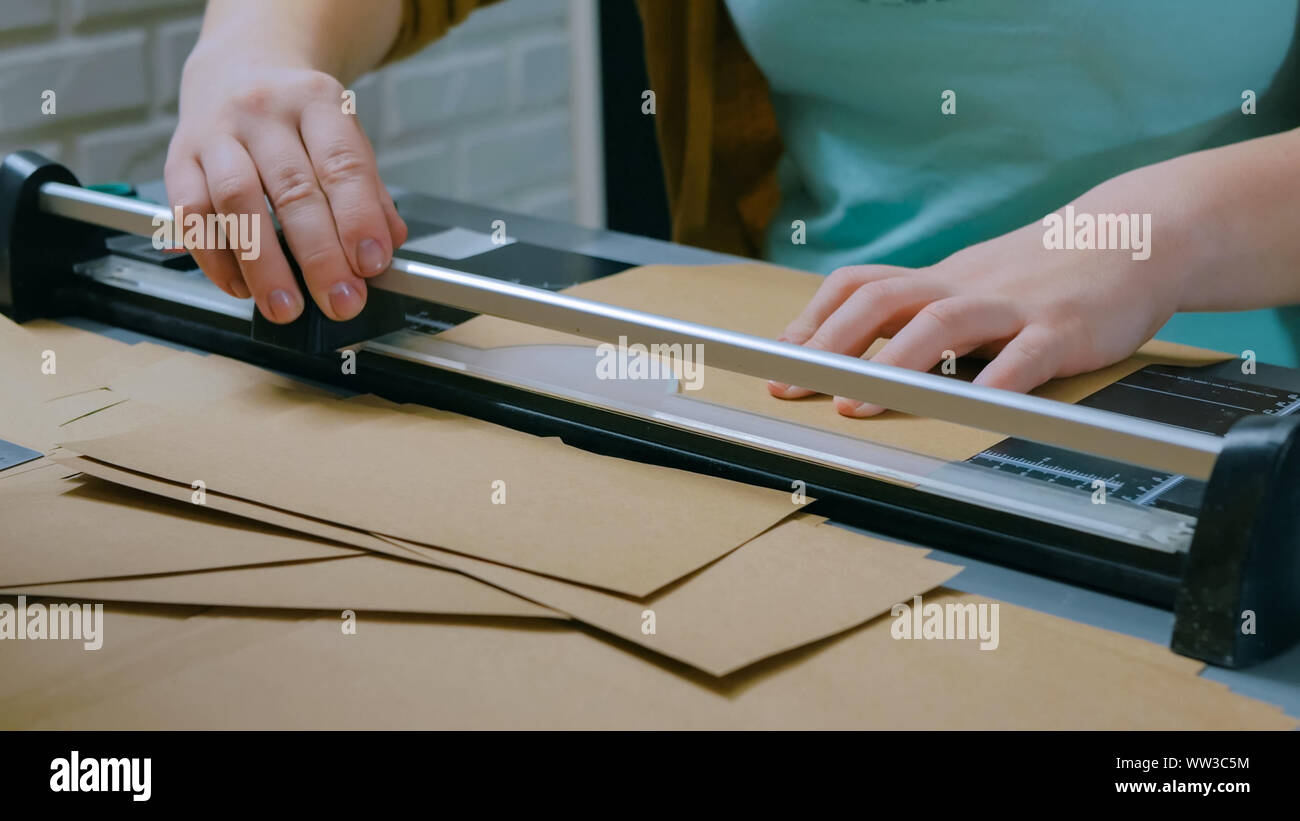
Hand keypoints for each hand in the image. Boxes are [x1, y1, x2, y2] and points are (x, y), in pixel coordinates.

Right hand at [165, 44, 406, 322]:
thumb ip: (369, 192)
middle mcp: (264, 111)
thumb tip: (387, 244)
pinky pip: (191, 212)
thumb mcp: (343, 136)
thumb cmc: (299, 116)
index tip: (372, 265)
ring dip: (263, 264)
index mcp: (316, 101)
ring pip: (237, 201)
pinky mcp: (179, 157)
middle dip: (320, 256)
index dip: (359, 219)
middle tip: (340, 301)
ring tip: (285, 306)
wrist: (239, 65)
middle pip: (293, 189)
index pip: (342, 164)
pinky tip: (239, 286)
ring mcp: (216, 131)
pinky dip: (215, 257)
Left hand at [768, 215, 1186, 415]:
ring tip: (855, 404)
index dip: (813, 321)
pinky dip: (998, 381)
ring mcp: (1014, 305)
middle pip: (883, 300)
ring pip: (943, 324)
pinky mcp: (1064, 329)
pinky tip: (975, 408)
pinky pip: (1027, 355)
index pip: (860, 287)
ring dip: (893, 364)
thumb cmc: (1042, 273)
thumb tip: (857, 346)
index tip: (777, 360)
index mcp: (940, 279)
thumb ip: (923, 310)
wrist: (1136, 235)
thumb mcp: (973, 283)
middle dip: (830, 343)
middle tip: (793, 385)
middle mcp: (966, 286)